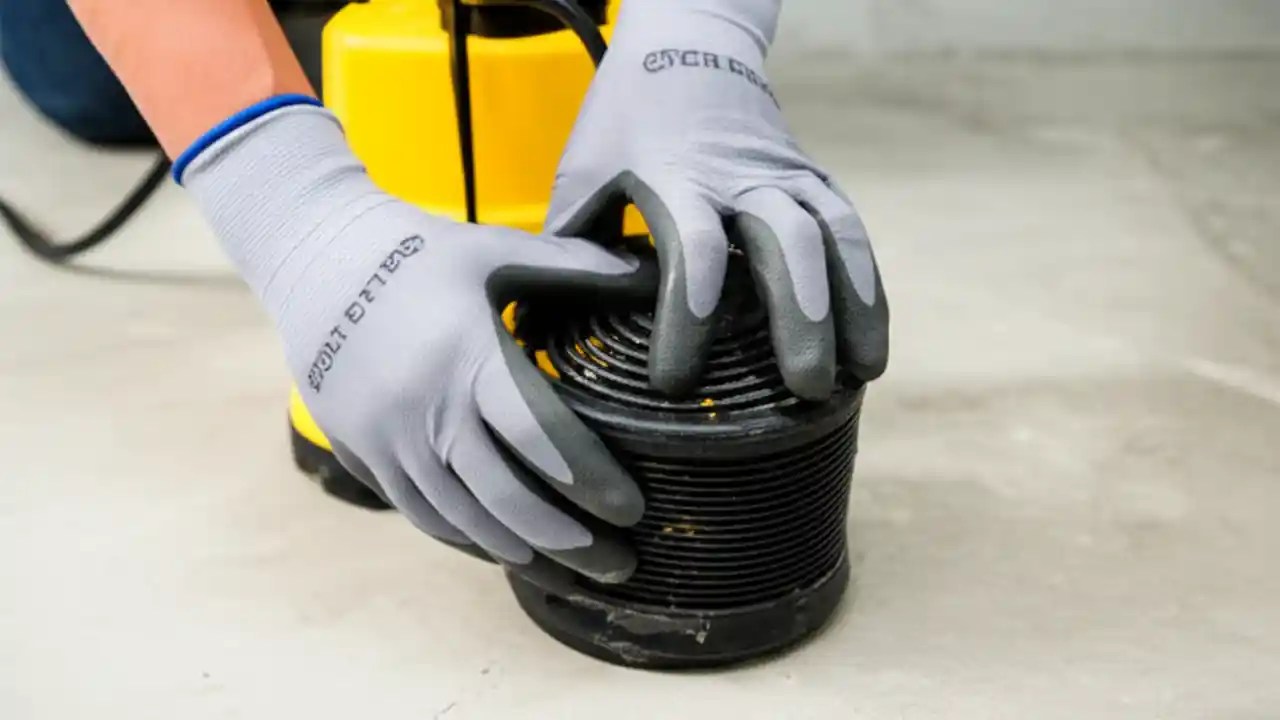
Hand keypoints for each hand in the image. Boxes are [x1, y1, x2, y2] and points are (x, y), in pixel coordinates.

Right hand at [182, 103, 654, 586]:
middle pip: (502, 496)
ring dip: (520, 552)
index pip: (539, 436)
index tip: (633, 510)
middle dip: (566, 540)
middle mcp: (424, 408)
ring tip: (572, 571)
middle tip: (618, 562)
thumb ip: (575, 265)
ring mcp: (386, 438)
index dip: (590, 480)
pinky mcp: (361, 452)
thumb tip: (652, 270)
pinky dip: (468, 538)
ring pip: (460, 518)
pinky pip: (420, 512)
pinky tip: (507, 550)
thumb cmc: (420, 252)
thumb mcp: (496, 250)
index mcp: (465, 356)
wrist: (315, 260)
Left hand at [547, 0, 887, 398]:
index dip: (686, 318)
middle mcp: (742, 176)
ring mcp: (786, 174)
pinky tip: (872, 342)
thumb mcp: (583, 172)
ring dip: (855, 305)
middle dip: (802, 318)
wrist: (690, 42)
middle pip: (787, 245)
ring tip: (864, 374)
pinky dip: (866, 285)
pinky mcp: (813, 177)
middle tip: (806, 388)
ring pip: (834, 237)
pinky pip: (850, 231)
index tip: (674, 382)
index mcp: (676, 178)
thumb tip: (538, 331)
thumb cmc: (624, 118)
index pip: (692, 251)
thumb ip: (570, 248)